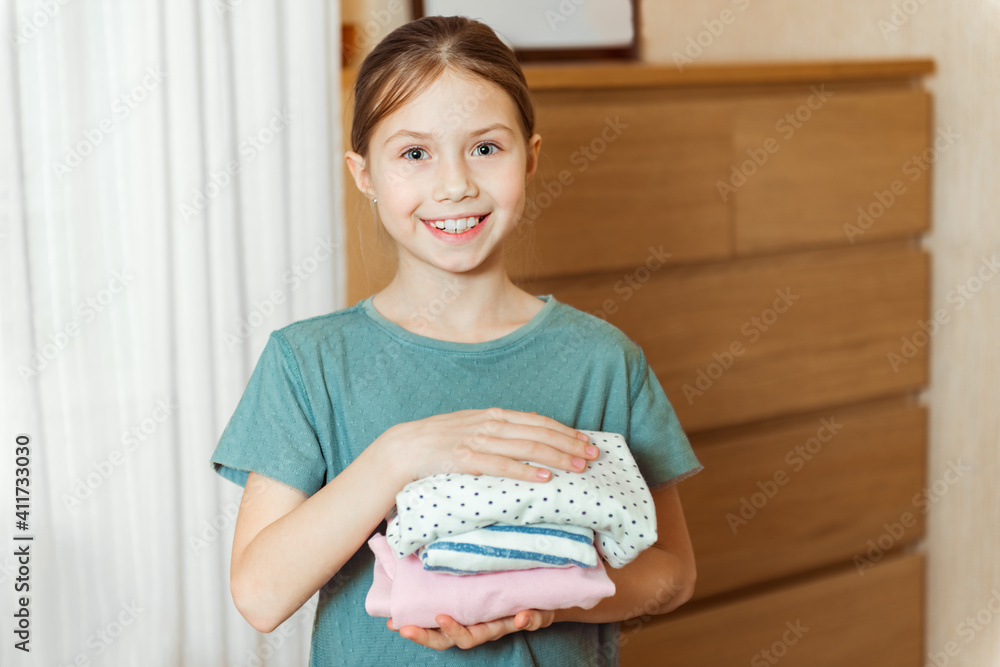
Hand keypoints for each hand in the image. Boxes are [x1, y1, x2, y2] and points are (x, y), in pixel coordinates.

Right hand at [379, 407, 599, 483]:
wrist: (402, 448)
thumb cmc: (438, 441)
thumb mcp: (471, 428)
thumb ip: (498, 430)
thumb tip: (528, 435)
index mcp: (492, 416)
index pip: (537, 421)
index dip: (564, 430)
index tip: (586, 440)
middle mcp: (489, 424)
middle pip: (538, 432)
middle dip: (569, 443)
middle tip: (594, 455)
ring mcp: (477, 440)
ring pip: (526, 447)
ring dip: (556, 456)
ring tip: (578, 467)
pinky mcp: (465, 459)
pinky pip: (501, 465)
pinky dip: (525, 471)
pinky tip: (545, 478)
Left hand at [388, 610, 555, 650]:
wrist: (537, 599)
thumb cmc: (537, 606)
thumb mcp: (540, 613)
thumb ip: (533, 618)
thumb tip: (520, 619)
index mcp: (491, 628)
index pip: (469, 636)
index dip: (454, 630)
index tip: (440, 617)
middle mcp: (475, 626)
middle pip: (446, 640)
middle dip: (425, 636)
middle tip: (403, 628)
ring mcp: (467, 618)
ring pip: (439, 631)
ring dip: (417, 628)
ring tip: (394, 622)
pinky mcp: (462, 606)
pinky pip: (439, 614)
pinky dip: (421, 614)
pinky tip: (402, 608)